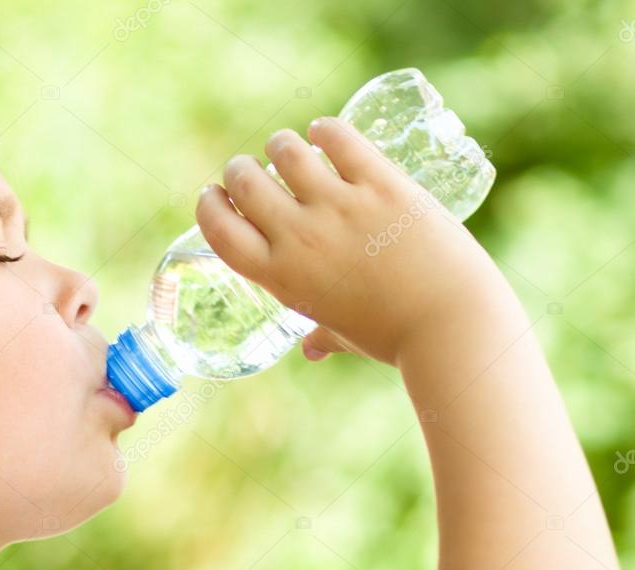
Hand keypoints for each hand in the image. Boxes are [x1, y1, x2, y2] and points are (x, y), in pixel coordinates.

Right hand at [195, 117, 513, 367]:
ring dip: (279, 145)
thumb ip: (323, 335)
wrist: (449, 324)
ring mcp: (340, 206)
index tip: (214, 197)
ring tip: (286, 148)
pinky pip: (339, 139)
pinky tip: (324, 132)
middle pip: (245, 182)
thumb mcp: (345, 337)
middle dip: (240, 170)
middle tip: (250, 170)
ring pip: (286, 151)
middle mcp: (300, 237)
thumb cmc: (394, 337)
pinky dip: (325, 130)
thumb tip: (312, 348)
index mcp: (281, 277)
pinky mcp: (380, 183)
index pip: (220, 230)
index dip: (210, 206)